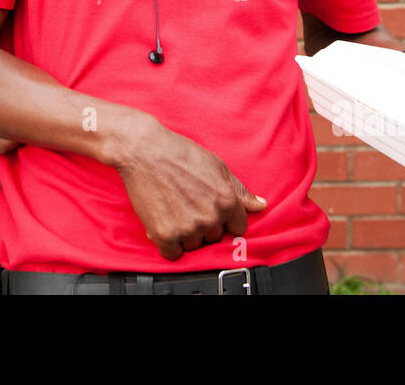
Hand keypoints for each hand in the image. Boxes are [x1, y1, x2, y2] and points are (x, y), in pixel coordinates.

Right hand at [111, 116, 266, 260]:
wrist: (144, 151)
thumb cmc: (179, 154)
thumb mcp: (217, 166)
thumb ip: (240, 191)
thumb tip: (260, 206)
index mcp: (227, 201)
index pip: (238, 228)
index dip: (225, 219)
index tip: (212, 211)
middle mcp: (210, 218)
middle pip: (214, 237)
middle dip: (204, 225)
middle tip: (188, 204)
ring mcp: (187, 229)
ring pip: (194, 245)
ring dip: (185, 234)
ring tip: (174, 210)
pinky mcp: (165, 235)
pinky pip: (172, 253)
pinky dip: (168, 243)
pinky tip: (164, 223)